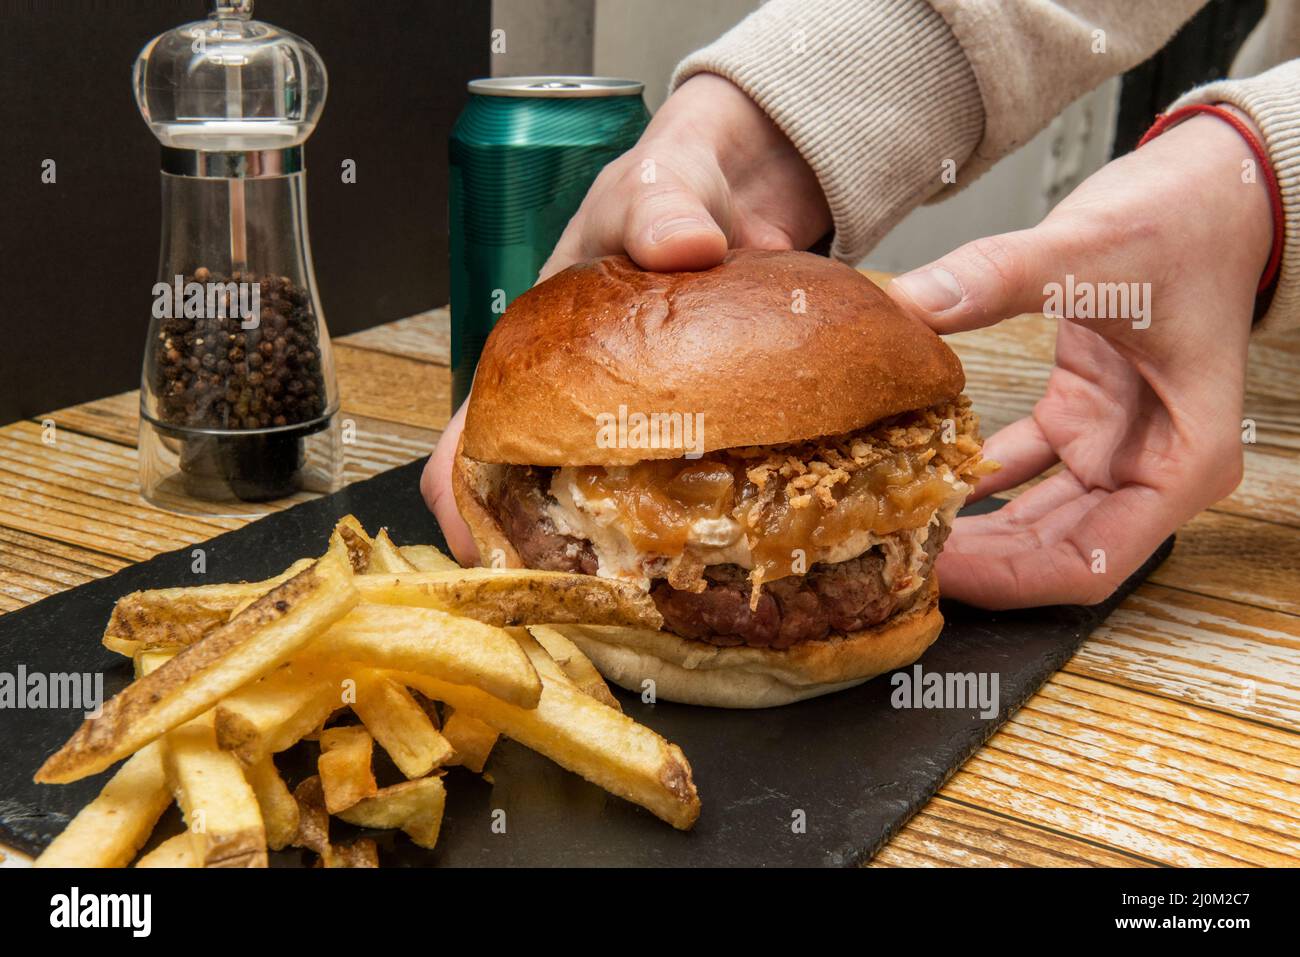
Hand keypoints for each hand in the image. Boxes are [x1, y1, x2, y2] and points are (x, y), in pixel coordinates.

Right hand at [424, 74, 829, 562]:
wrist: (753, 181)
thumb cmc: (672, 185)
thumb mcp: (655, 182)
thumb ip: (662, 205)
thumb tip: (685, 244)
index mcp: (541, 347)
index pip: (476, 432)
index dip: (463, 498)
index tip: (478, 553)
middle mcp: (586, 397)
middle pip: (543, 494)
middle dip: (548, 554)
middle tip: (580, 605)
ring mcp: (649, 419)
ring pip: (621, 503)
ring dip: (626, 551)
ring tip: (648, 602)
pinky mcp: (711, 425)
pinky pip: (701, 485)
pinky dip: (706, 521)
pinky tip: (732, 553)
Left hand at [888, 111, 1272, 607]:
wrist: (1209, 182)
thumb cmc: (1186, 221)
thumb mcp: (1091, 250)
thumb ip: (998, 276)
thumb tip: (911, 303)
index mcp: (1183, 459)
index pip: (1092, 562)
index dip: (1012, 580)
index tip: (942, 575)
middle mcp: (1153, 465)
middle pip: (1056, 552)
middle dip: (981, 565)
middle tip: (898, 559)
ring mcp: (1116, 445)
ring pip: (1035, 519)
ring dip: (974, 529)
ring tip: (901, 530)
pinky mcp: (1082, 416)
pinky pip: (1021, 469)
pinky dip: (976, 478)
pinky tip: (922, 478)